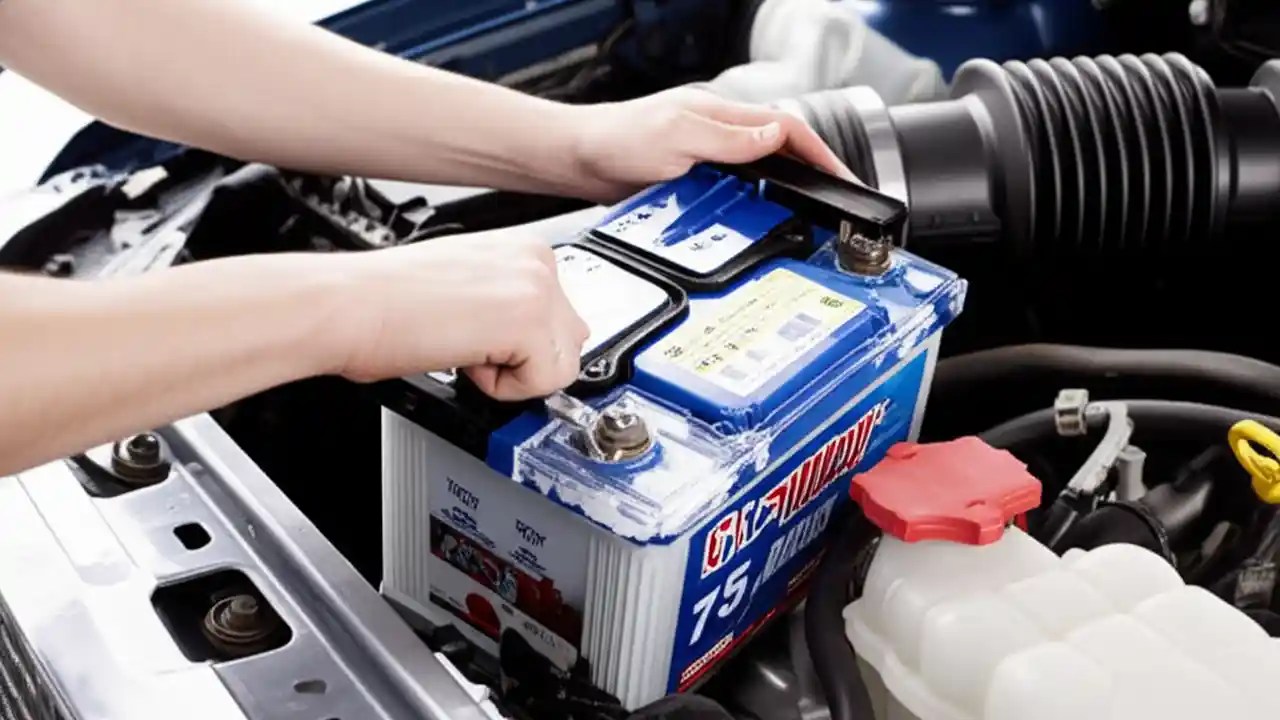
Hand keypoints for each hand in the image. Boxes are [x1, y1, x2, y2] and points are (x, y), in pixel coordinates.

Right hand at [334, 232, 589, 400]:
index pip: (561, 316)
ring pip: (563, 365)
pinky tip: (464, 356)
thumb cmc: (385, 301)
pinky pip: (545, 383)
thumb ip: (513, 302)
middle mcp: (536, 259)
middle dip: (523, 359)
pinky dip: (502, 388)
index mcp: (523, 248)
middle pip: (569, 342)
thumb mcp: (468, 287)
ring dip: (513, 373)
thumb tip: (543, 337)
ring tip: (464, 347)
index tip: (477, 333)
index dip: (516, 342)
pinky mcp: (530, 319)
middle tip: (467, 342)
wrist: (349, 305)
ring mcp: (537, 286)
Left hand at [569, 86, 856, 201]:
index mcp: (722, 115)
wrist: (577, 159)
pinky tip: (761, 223)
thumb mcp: (678, 136)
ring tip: (811, 217)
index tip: (844, 178)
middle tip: (839, 203)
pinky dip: (755, 205)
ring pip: (761, 173)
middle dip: (815, 174)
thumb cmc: (616, 140)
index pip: (789, 129)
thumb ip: (729, 139)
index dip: (822, 153)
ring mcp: (707, 156)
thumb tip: (777, 135)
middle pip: (782, 151)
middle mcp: (719, 133)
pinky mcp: (693, 179)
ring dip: (787, 191)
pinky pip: (735, 191)